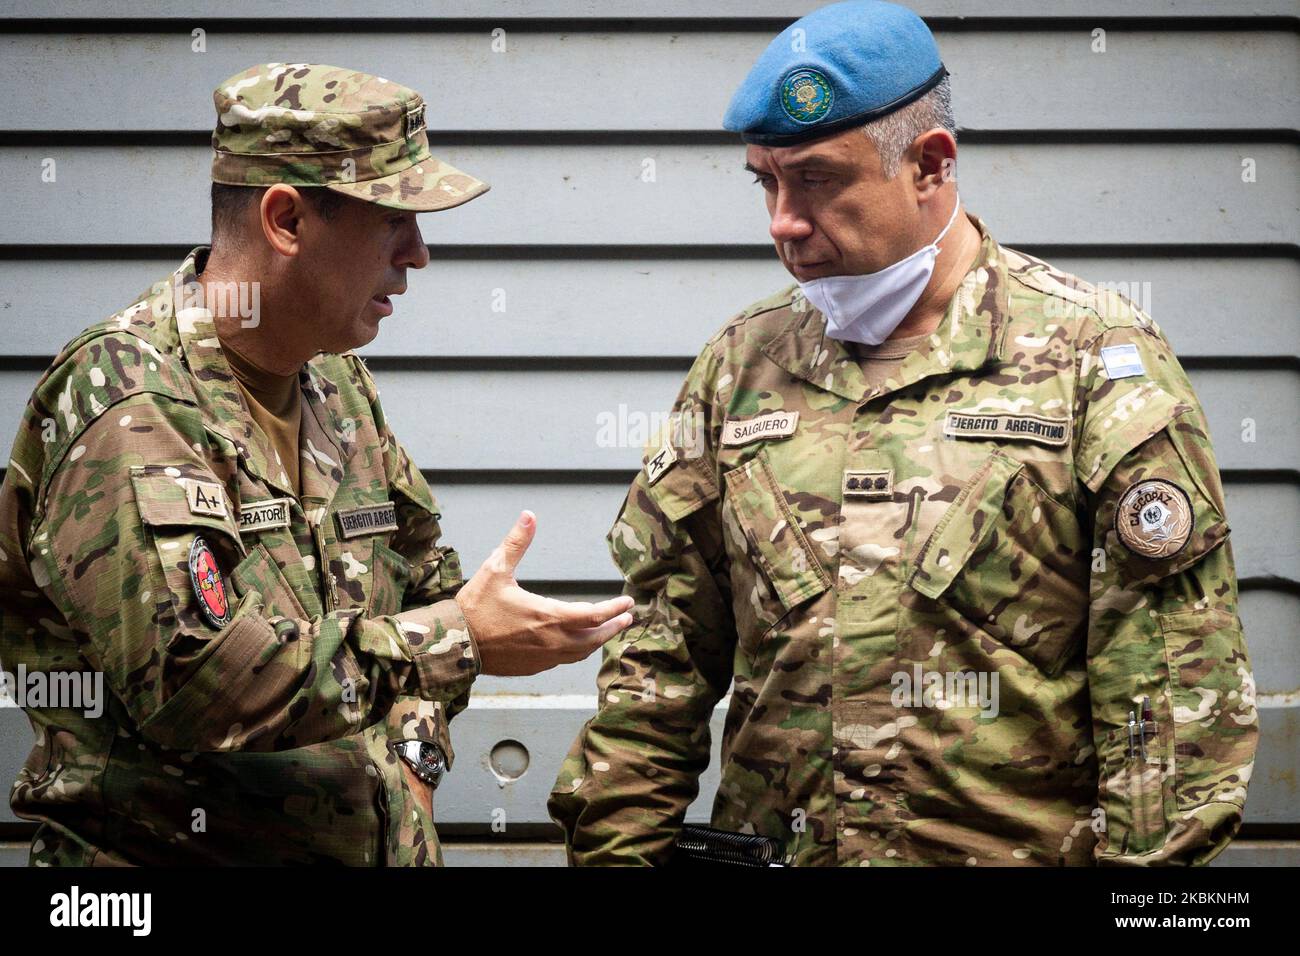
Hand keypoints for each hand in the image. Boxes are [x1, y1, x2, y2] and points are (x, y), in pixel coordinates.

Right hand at [455, 511, 634, 675]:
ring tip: (609, 631)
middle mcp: (551, 640)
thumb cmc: (475, 607)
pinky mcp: (533, 667)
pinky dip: (578, 651)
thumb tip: (529, 515)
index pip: (594, 615)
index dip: (615, 609)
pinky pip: (564, 660)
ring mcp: (543, 657)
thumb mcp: (495, 569)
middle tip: (627, 618)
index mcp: (547, 616)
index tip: (628, 603)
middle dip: (614, 626)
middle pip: (595, 637)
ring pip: (581, 652)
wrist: (455, 645)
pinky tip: (578, 644)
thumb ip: (517, 543)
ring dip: (599, 641)